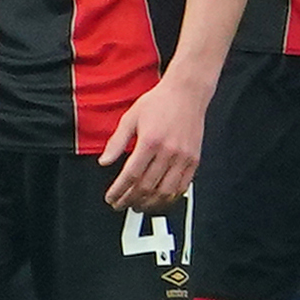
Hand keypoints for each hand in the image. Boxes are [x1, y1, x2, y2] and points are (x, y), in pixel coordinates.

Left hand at [99, 72, 208, 210]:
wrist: (187, 93)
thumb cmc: (159, 102)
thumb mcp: (131, 117)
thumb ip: (116, 141)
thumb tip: (105, 161)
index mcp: (150, 141)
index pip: (131, 175)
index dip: (119, 191)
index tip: (112, 198)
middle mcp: (168, 151)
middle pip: (146, 187)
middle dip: (130, 200)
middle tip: (121, 205)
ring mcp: (183, 157)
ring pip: (165, 191)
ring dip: (149, 203)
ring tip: (138, 206)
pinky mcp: (194, 160)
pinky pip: (182, 186)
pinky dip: (169, 198)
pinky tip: (159, 199)